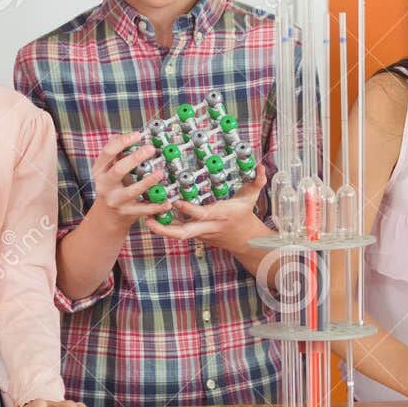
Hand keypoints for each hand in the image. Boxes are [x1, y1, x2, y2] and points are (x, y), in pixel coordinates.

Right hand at [86, 131, 170, 229]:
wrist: (107, 216)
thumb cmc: (112, 186)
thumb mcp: (108, 170)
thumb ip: (116, 154)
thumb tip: (124, 135)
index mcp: (99, 171)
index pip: (108, 152)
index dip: (122, 142)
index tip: (138, 135)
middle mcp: (105, 185)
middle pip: (119, 169)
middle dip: (135, 158)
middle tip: (151, 149)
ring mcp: (115, 200)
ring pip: (132, 191)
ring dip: (148, 182)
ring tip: (160, 173)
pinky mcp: (127, 213)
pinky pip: (144, 209)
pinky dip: (157, 206)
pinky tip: (168, 202)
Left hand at [151, 174, 268, 254]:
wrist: (246, 240)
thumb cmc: (245, 214)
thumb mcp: (253, 197)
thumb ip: (257, 181)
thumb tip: (261, 166)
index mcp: (221, 215)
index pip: (202, 214)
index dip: (188, 210)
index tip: (175, 201)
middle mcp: (208, 226)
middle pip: (184, 232)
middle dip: (166, 229)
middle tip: (149, 220)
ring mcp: (201, 233)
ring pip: (179, 235)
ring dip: (162, 229)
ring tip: (146, 219)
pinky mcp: (197, 235)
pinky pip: (180, 232)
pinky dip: (167, 227)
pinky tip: (153, 218)